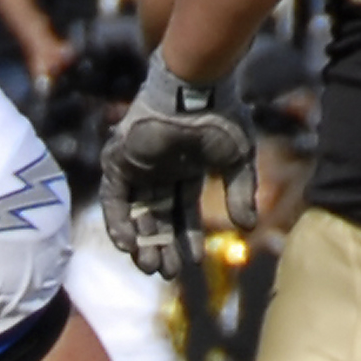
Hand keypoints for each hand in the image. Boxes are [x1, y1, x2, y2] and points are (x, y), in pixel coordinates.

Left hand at [100, 60, 256, 279]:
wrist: (196, 88)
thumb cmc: (221, 117)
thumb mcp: (237, 160)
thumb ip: (240, 192)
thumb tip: (247, 227)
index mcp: (185, 170)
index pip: (183, 212)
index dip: (186, 239)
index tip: (192, 263)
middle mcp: (159, 170)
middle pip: (157, 218)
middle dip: (163, 246)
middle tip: (167, 272)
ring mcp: (137, 166)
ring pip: (135, 213)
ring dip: (141, 241)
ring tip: (151, 265)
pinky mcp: (119, 160)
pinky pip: (114, 199)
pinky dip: (119, 222)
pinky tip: (130, 246)